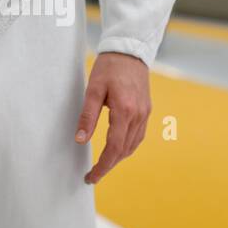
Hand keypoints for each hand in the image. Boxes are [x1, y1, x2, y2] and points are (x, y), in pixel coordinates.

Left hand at [75, 52, 150, 184]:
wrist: (129, 50)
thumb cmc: (109, 67)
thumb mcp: (93, 90)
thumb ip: (87, 116)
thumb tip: (80, 140)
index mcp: (125, 111)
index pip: (114, 148)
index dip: (103, 166)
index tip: (91, 176)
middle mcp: (138, 115)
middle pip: (124, 150)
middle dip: (109, 165)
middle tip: (93, 175)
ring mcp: (145, 113)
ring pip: (133, 145)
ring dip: (118, 157)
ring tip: (103, 164)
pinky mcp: (146, 109)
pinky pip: (138, 135)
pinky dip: (127, 146)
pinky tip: (117, 148)